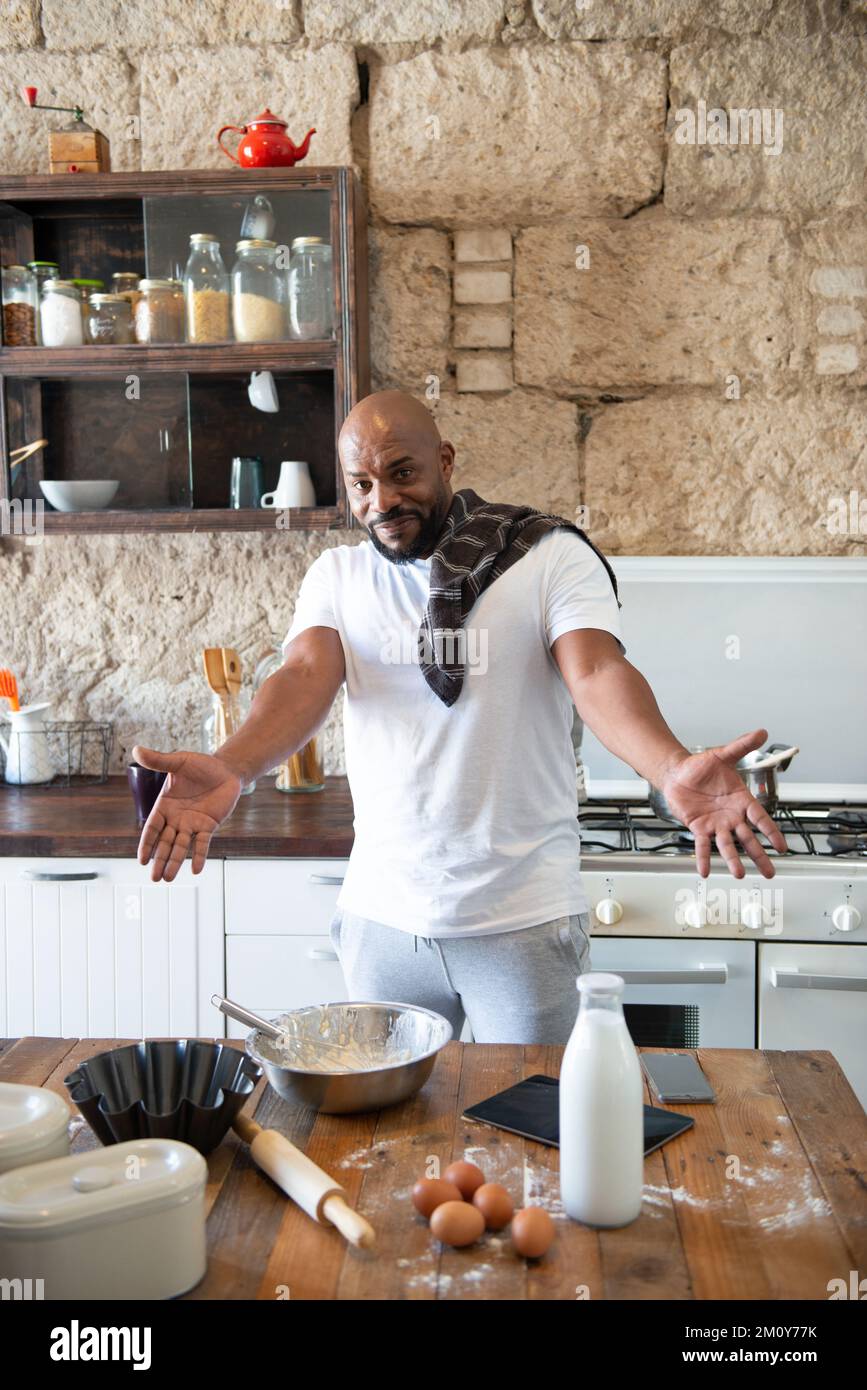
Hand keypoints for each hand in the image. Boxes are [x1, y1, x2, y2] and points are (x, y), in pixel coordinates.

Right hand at [133, 744, 242, 881]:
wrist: (225, 769)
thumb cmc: (200, 765)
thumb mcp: (178, 761)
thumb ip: (159, 761)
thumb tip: (136, 749)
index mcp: (164, 806)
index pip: (152, 828)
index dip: (146, 843)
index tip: (141, 860)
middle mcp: (176, 818)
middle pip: (164, 842)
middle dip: (159, 859)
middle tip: (153, 878)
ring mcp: (192, 823)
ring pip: (180, 846)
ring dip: (174, 862)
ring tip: (167, 878)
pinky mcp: (209, 825)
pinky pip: (202, 843)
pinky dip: (199, 856)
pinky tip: (196, 869)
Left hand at [660, 728, 787, 878]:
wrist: (677, 772)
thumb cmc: (701, 766)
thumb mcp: (723, 754)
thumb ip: (742, 745)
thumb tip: (762, 732)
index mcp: (742, 800)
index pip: (760, 818)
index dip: (771, 832)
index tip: (781, 846)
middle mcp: (731, 816)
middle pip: (748, 839)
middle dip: (759, 856)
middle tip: (770, 872)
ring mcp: (716, 824)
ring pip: (727, 845)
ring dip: (733, 860)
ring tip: (739, 874)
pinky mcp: (699, 827)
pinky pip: (702, 845)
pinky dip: (704, 858)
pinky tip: (705, 870)